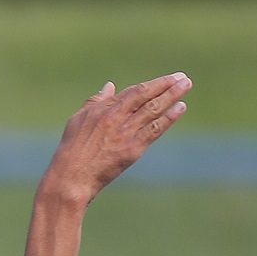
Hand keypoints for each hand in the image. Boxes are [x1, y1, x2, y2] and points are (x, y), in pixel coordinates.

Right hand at [42, 72, 190, 206]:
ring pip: (153, 109)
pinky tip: (180, 107)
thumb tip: (109, 86)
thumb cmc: (71, 150)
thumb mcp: (78, 120)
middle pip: (145, 95)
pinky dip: (169, 117)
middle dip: (166, 84)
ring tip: (186, 85)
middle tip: (182, 77)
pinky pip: (154, 129)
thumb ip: (94, 101)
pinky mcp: (132, 149)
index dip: (151, 85)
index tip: (166, 80)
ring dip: (172, 95)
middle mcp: (115, 118)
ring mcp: (125, 133)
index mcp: (102, 109)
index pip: (132, 92)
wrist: (71, 177)